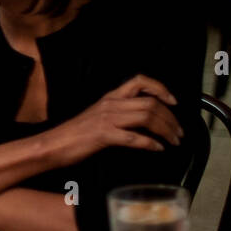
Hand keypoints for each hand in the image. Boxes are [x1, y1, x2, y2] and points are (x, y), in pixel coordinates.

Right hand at [47, 74, 183, 165]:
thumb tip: (142, 122)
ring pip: (146, 117)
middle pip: (150, 104)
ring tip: (174, 141)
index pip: (139, 81)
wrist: (52, 145)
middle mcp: (110, 104)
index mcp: (109, 97)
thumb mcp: (98, 117)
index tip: (173, 102)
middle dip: (171, 118)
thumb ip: (118, 114)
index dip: (160, 88)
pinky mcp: (103, 135)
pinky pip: (134, 138)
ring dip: (166, 130)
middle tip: (179, 132)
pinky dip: (150, 144)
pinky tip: (158, 149)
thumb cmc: (73, 135)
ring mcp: (107, 119)